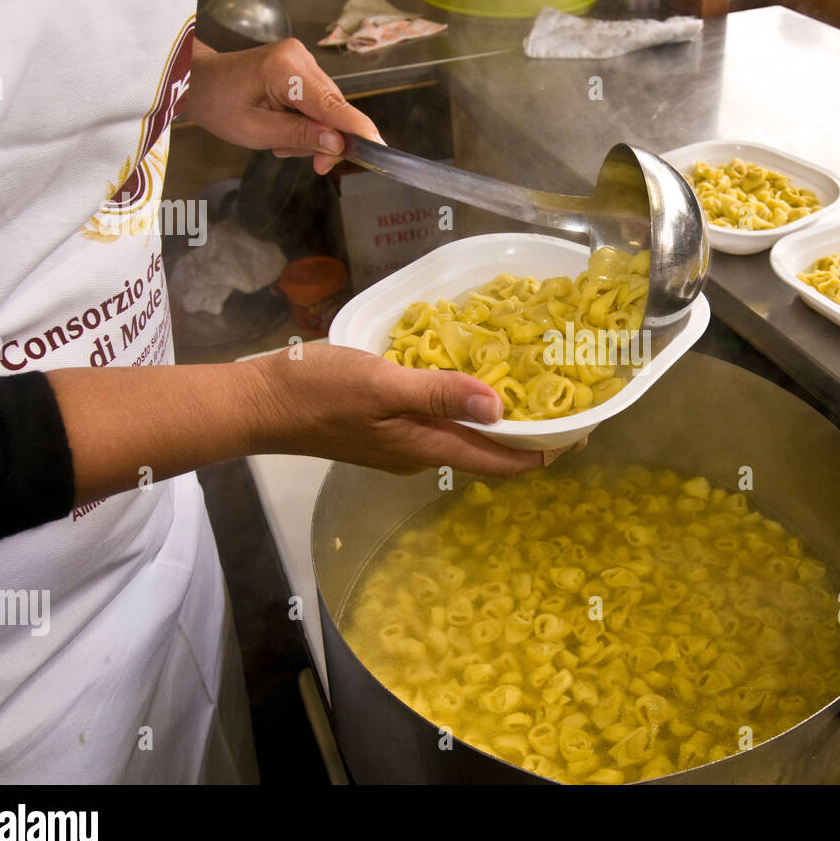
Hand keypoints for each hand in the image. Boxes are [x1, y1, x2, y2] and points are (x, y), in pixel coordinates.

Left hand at [182, 38, 380, 173]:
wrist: (198, 80)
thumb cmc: (218, 104)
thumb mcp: (255, 131)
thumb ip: (299, 136)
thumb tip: (337, 145)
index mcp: (286, 69)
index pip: (332, 106)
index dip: (357, 131)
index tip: (378, 150)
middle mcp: (300, 57)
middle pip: (335, 109)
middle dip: (327, 140)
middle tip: (313, 165)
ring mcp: (302, 59)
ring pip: (329, 109)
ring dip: (314, 133)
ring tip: (281, 142)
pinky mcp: (303, 67)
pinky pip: (320, 103)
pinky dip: (308, 122)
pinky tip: (285, 130)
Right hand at [249, 344, 550, 476]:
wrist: (259, 403)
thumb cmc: (316, 391)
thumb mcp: (381, 384)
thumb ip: (439, 394)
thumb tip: (500, 409)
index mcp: (425, 446)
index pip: (498, 462)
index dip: (542, 452)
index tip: (581, 434)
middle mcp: (420, 452)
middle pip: (487, 451)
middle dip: (528, 434)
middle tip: (565, 400)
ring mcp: (402, 442)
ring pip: (464, 435)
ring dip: (498, 418)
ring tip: (531, 385)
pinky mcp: (385, 427)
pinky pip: (440, 421)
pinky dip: (466, 406)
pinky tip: (471, 378)